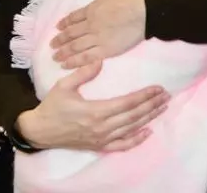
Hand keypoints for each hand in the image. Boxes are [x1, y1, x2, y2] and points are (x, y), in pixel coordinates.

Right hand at [16, 60, 168, 150]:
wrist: (41, 130)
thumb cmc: (52, 106)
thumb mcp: (64, 85)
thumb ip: (83, 73)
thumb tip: (100, 60)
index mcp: (95, 111)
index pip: (126, 103)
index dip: (143, 96)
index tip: (156, 88)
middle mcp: (102, 127)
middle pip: (134, 116)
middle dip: (151, 105)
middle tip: (166, 96)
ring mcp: (102, 139)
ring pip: (131, 129)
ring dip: (149, 118)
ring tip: (162, 108)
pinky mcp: (99, 146)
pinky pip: (122, 145)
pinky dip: (137, 140)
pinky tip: (148, 132)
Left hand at [51, 0, 145, 68]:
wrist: (146, 7)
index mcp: (92, 9)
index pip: (74, 17)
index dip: (65, 22)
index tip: (58, 27)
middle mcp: (91, 24)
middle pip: (72, 33)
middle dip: (60, 40)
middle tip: (51, 45)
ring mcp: (98, 38)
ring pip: (76, 47)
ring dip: (64, 52)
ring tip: (55, 57)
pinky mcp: (107, 50)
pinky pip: (87, 57)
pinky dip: (75, 62)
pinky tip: (66, 65)